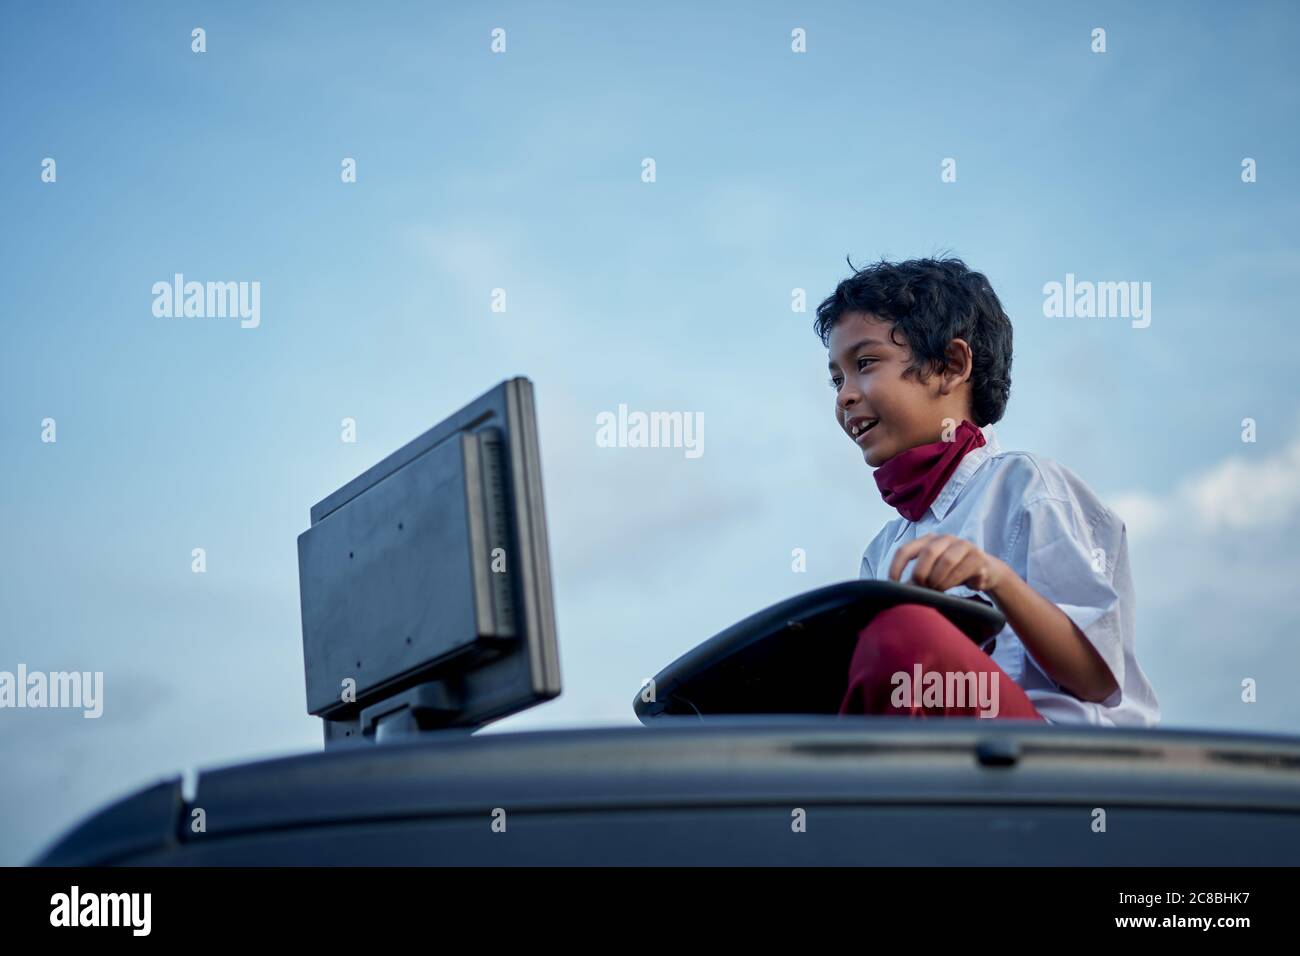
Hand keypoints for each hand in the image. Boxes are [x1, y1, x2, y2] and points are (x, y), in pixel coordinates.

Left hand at [888, 533, 1008, 593]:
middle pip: (928, 553)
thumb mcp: (931, 572)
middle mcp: (945, 538)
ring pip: (947, 561)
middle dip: (922, 574)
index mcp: (928, 540)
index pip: (905, 550)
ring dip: (939, 580)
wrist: (985, 570)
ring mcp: (963, 545)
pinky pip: (963, 569)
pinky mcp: (978, 557)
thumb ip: (916, 578)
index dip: (896, 567)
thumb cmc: (951, 572)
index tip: (894, 584)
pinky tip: (953, 588)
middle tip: (923, 588)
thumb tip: (897, 592)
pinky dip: (954, 582)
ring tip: (937, 589)